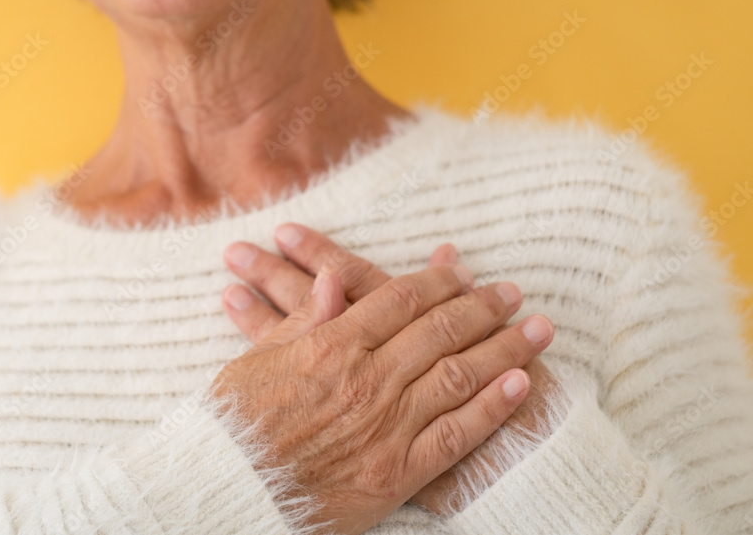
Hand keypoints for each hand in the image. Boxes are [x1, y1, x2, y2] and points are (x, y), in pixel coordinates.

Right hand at [212, 227, 552, 533]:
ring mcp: (386, 425)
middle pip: (439, 329)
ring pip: (458, 373)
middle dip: (482, 306)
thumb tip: (335, 280)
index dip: (437, 281)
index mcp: (330, 346)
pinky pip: (454, 433)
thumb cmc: (232, 427)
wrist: (227, 493)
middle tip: (512, 291)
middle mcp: (367, 378)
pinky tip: (520, 384)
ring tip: (537, 326)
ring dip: (504, 346)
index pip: (398, 299)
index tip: (463, 270)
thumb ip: (302, 321)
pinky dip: (492, 406)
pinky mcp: (395, 472)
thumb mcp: (255, 361)